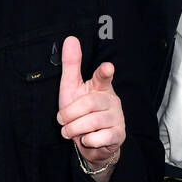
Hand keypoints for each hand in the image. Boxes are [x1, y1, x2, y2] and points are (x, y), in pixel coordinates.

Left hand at [56, 36, 125, 167]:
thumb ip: (71, 65)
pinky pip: (99, 138)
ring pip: (92, 123)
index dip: (104, 72)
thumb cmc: (79, 111)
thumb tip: (70, 39)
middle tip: (62, 120)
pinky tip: (87, 139)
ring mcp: (117, 117)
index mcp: (100, 86)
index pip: (103, 77)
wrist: (88, 142)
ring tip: (71, 131)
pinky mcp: (118, 135)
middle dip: (69, 115)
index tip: (107, 67)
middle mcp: (112, 100)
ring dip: (74, 130)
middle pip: (88, 104)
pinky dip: (87, 141)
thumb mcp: (71, 88)